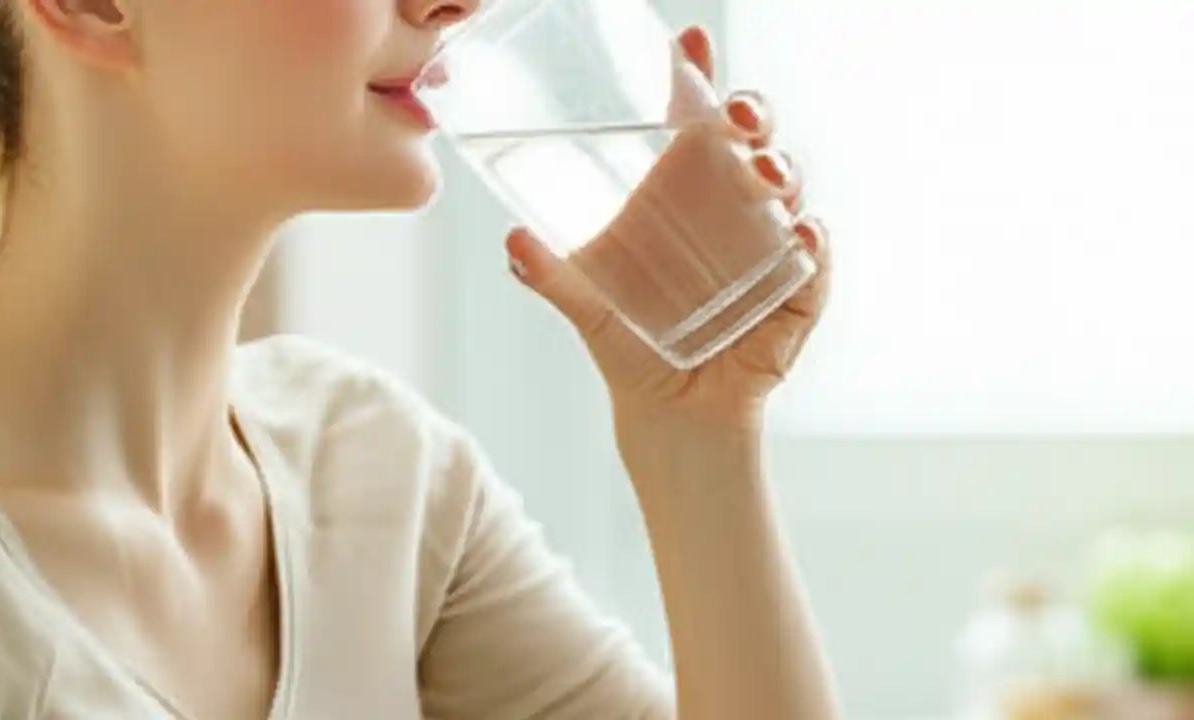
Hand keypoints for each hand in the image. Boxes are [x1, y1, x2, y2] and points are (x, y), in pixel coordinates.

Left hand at [505, 26, 831, 431]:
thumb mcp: (592, 310)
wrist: (673, 422)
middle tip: (733, 113)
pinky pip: (815, 261)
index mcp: (684, 199)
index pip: (696, 123)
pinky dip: (814, 243)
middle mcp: (731, 213)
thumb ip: (556, 277)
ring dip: (783, 171)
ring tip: (763, 174)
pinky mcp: (796, 297)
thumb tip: (512, 240)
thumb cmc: (635, 353)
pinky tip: (802, 235)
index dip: (697, 78)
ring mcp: (769, 250)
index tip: (687, 42)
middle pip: (753, 142)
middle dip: (751, 114)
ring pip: (789, 190)